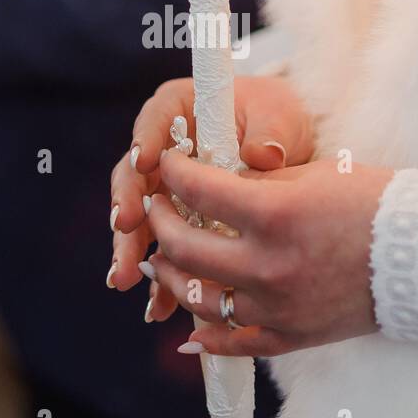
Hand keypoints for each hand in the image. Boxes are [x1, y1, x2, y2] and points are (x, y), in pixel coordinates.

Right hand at [107, 75, 314, 317]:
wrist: (293, 152)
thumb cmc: (279, 120)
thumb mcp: (279, 117)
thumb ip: (270, 132)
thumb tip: (263, 154)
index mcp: (179, 110)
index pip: (155, 121)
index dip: (146, 140)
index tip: (145, 161)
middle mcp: (162, 149)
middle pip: (134, 175)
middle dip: (128, 203)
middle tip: (125, 225)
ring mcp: (164, 189)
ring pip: (139, 220)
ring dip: (131, 249)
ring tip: (124, 278)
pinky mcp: (176, 224)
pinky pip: (162, 251)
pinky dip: (160, 280)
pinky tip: (157, 307)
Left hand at [145, 151, 391, 356]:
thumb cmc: (373, 202)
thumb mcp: (311, 176)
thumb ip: (255, 185)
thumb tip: (210, 185)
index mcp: (275, 215)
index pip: (199, 190)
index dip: (174, 172)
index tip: (168, 165)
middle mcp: (269, 264)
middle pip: (185, 247)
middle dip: (161, 221)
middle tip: (156, 207)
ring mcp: (277, 306)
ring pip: (199, 298)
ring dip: (172, 276)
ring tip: (163, 260)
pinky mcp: (291, 335)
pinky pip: (234, 343)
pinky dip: (206, 338)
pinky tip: (188, 332)